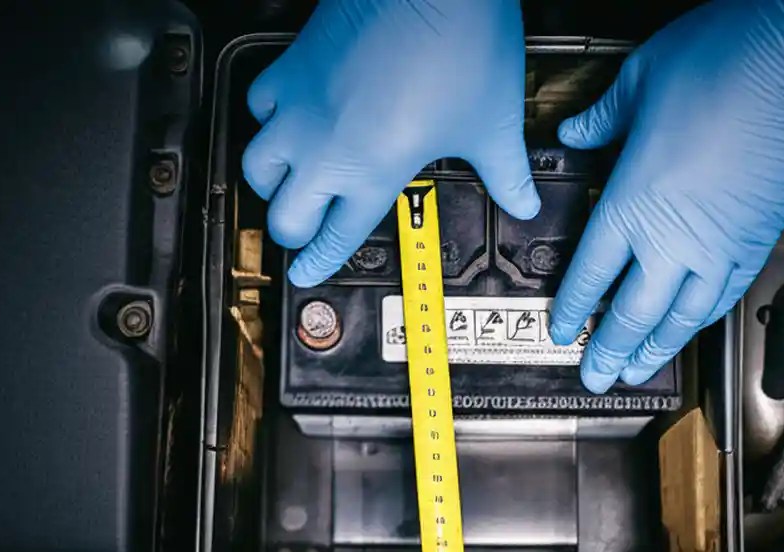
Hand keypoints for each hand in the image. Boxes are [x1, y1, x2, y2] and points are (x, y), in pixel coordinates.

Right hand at [243, 0, 539, 287]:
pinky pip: (258, 106)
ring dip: (272, 182)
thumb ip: (507, 174)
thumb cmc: (462, 47)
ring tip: (289, 182)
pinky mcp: (290, 66)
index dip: (318, 263)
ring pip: (257, 166)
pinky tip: (288, 118)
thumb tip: (526, 201)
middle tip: (304, 229)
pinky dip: (268, 120)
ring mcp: (299, 107)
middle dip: (293, 232)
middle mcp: (326, 148)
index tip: (305, 272)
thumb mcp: (494, 125)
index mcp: (372, 172)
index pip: (333, 238)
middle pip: (284, 215)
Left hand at [548, 0, 783, 392]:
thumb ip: (601, 118)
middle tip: (595, 378)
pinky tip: (693, 329)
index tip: (561, 329)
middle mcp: (674, 238)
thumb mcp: (639, 81)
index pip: (590, 273)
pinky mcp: (761, 239)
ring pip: (683, 318)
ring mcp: (722, 246)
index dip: (572, 308)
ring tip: (638, 372)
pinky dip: (703, 321)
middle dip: (610, 352)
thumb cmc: (721, 63)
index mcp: (632, 203)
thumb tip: (572, 132)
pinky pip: (725, 295)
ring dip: (657, 349)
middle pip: (633, 313)